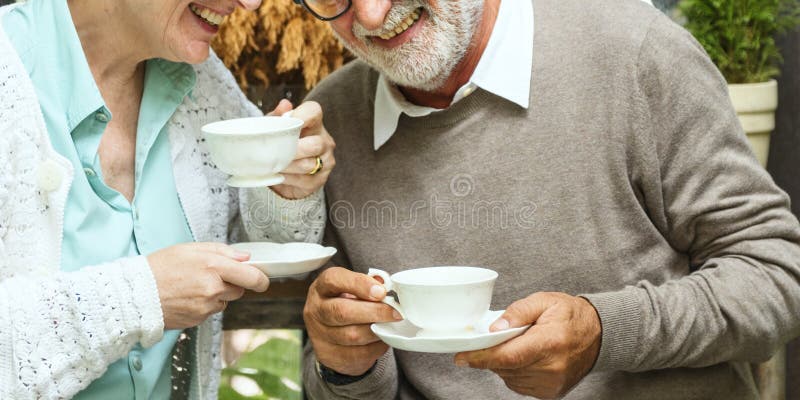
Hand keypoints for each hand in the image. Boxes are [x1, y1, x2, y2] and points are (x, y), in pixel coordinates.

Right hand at [147, 242, 269, 329]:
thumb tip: (245, 258)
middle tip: (210, 275)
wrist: (136, 294)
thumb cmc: (160, 267)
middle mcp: (213, 288)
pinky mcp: (199, 319)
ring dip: (217, 294)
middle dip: (231, 283)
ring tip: (193, 286)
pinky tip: (187, 297)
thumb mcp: (190, 249)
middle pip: (239, 289)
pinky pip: (211, 311)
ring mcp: (206, 306)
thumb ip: (222, 251)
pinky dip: (204, 305)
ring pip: (224, 300)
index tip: (263, 278)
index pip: (251, 277)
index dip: (261, 278)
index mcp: (213, 266)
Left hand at [268, 100, 335, 199]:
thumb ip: (278, 116)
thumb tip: (284, 105)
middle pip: (315, 144)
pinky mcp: (320, 180)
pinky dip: (287, 179)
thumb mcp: (275, 128)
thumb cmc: (281, 143)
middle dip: (293, 150)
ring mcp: (325, 161)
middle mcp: (325, 141)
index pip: (314, 112)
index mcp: (314, 123)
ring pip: (307, 165)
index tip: (285, 120)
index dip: (301, 115)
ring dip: (286, 166)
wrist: (283, 171)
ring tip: (272, 165)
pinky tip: (279, 175)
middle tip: (275, 152)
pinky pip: (304, 181)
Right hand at [303, 267, 401, 375]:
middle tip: (396, 313)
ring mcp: (319, 335)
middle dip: (374, 312)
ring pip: (352, 335)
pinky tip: (383, 339)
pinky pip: (357, 353)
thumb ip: (368, 284)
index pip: (334, 280)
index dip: (359, 284)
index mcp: (321, 287)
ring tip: (391, 325)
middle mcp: (315, 310)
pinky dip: (375, 347)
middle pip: (342, 311)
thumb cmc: (347, 303)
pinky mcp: (328, 355)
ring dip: (376, 331)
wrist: (330, 334)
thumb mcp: (353, 289)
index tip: (381, 291)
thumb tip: (386, 284)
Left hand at [454, 292, 600, 398]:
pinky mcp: (551, 392)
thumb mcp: (544, 301)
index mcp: (550, 342)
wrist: (599, 334)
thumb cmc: (570, 315)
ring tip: (518, 344)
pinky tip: (525, 357)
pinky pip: (519, 384)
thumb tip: (494, 329)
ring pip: (509, 377)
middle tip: (493, 339)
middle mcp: (552, 368)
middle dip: (492, 354)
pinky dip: (514, 371)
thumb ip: (518, 312)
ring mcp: (552, 383)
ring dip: (504, 363)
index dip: (481, 358)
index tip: (461, 357)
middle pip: (505, 367)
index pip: (508, 356)